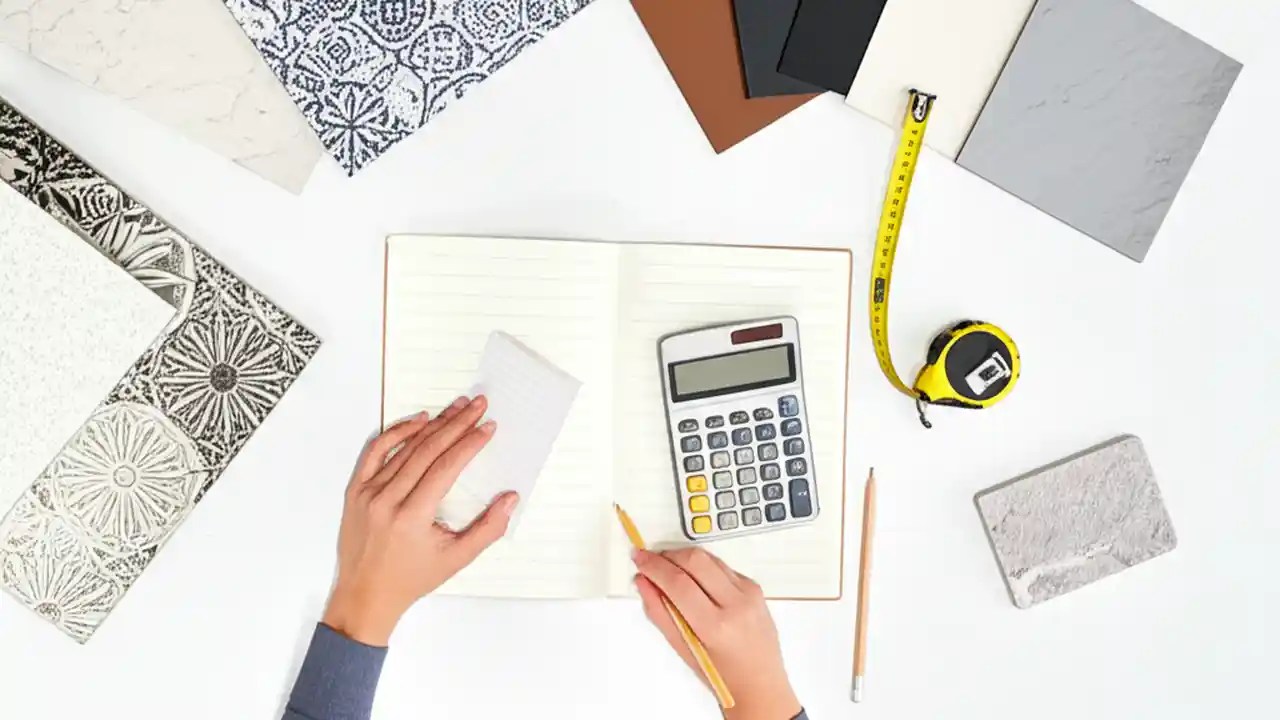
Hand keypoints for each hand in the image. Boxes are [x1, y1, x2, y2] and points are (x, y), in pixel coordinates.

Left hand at [322, 396, 518, 645]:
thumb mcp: (456, 560)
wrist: (365, 596)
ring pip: (404, 448)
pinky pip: (375, 452)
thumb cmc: (410, 580)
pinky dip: (396, 433)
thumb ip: (488, 529)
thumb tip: (510, 499)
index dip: (469, 444)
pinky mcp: (355, 491)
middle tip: (477, 405)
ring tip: (456, 408)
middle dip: (456, 425)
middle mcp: (386, 501)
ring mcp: (367, 494)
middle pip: (427, 451)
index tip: (487, 428)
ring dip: (433, 425)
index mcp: (411, 518)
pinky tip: (418, 421)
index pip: (446, 468)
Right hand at [634, 549, 800, 719]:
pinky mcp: (756, 588)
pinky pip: (723, 566)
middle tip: (651, 561)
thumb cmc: (723, 676)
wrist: (761, 686)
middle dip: (668, 555)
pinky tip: (696, 582)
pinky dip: (704, 568)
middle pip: (695, 560)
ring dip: (685, 558)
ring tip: (670, 571)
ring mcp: (750, 594)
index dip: (654, 566)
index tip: (640, 559)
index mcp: (716, 626)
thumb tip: (644, 583)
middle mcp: (737, 605)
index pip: (678, 583)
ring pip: (710, 558)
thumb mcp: (684, 650)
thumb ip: (660, 613)